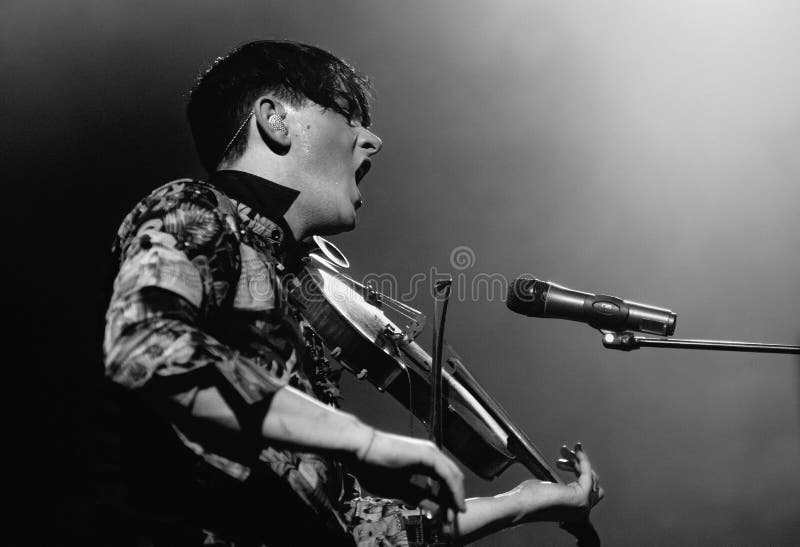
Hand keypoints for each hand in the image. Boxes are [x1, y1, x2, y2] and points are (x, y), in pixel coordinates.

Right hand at [350, 429, 465, 516]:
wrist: (361, 449)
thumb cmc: (373, 467)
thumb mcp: (399, 488)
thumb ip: (418, 497)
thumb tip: (433, 510)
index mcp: (423, 461)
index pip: (442, 482)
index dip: (446, 500)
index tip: (446, 518)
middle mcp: (430, 454)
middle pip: (450, 479)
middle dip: (453, 501)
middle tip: (452, 520)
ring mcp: (430, 452)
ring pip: (453, 477)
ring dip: (455, 498)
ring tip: (453, 516)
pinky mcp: (428, 454)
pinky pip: (448, 475)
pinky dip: (453, 491)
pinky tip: (454, 503)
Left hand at [515, 442, 603, 523]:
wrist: (521, 504)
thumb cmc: (527, 497)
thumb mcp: (547, 488)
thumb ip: (560, 483)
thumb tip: (567, 466)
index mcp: (574, 510)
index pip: (585, 489)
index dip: (576, 471)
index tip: (562, 460)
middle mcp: (582, 511)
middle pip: (591, 482)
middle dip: (578, 464)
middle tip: (563, 452)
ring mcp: (583, 506)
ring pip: (590, 476)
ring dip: (579, 459)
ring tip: (564, 450)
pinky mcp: (581, 498)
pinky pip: (588, 473)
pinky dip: (583, 458)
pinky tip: (576, 448)